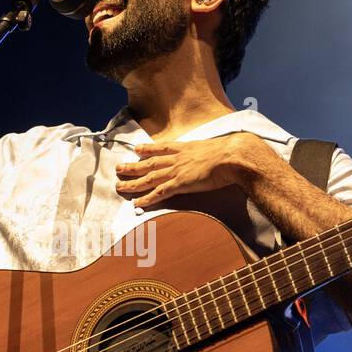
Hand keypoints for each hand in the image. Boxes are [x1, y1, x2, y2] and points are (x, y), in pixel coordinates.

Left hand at [114, 133, 266, 208]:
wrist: (232, 156)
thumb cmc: (230, 152)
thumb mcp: (215, 147)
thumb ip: (209, 152)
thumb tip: (214, 154)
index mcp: (185, 148)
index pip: (162, 148)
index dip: (148, 149)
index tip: (137, 149)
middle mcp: (177, 158)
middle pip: (149, 163)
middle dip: (133, 166)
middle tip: (118, 168)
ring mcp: (177, 171)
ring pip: (149, 178)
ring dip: (133, 183)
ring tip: (119, 186)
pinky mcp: (180, 183)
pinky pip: (159, 192)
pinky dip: (147, 198)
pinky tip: (137, 203)